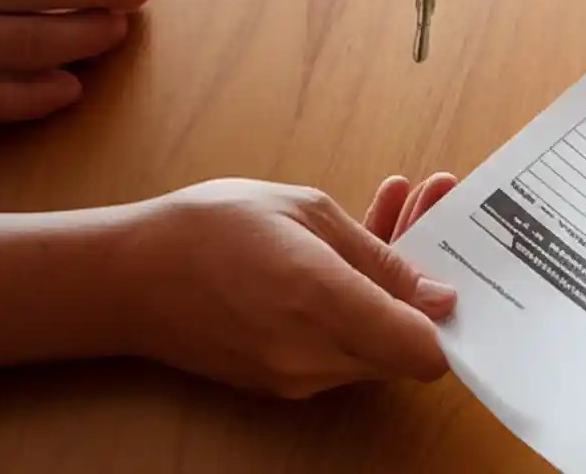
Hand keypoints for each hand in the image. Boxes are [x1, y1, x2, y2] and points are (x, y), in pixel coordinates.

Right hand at [118, 174, 457, 398]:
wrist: (127, 276)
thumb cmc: (211, 228)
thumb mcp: (304, 213)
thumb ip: (378, 256)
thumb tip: (439, 297)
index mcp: (323, 303)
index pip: (425, 351)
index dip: (453, 320)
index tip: (458, 272)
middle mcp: (315, 356)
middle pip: (406, 344)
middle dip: (428, 283)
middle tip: (437, 211)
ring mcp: (297, 377)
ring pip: (376, 343)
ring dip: (395, 286)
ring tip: (399, 207)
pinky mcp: (282, 380)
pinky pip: (342, 346)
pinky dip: (360, 304)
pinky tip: (356, 247)